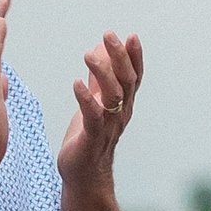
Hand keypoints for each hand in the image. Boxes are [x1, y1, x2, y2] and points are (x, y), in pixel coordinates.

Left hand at [57, 30, 141, 187]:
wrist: (84, 175)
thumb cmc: (88, 138)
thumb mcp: (94, 104)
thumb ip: (97, 79)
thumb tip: (98, 50)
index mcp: (123, 105)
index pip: (134, 76)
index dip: (134, 57)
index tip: (131, 36)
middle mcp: (121, 113)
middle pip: (126, 81)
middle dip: (120, 57)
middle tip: (109, 35)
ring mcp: (109, 125)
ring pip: (113, 96)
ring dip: (103, 73)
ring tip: (89, 54)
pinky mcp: (92, 137)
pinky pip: (92, 116)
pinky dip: (85, 99)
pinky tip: (76, 83)